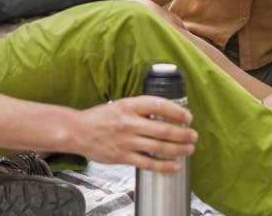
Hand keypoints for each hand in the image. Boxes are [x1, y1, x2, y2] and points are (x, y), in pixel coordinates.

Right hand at [68, 96, 196, 172]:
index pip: (158, 105)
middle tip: (193, 135)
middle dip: (183, 134)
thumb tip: (165, 112)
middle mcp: (129, 123)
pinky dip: (165, 166)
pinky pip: (149, 163)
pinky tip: (176, 166)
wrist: (78, 131)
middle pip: (163, 129)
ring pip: (159, 146)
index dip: (176, 111)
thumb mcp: (121, 105)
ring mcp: (127, 141)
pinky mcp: (123, 157)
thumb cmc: (100, 118)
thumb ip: (140, 108)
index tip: (188, 117)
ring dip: (178, 149)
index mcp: (129, 106)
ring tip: (189, 149)